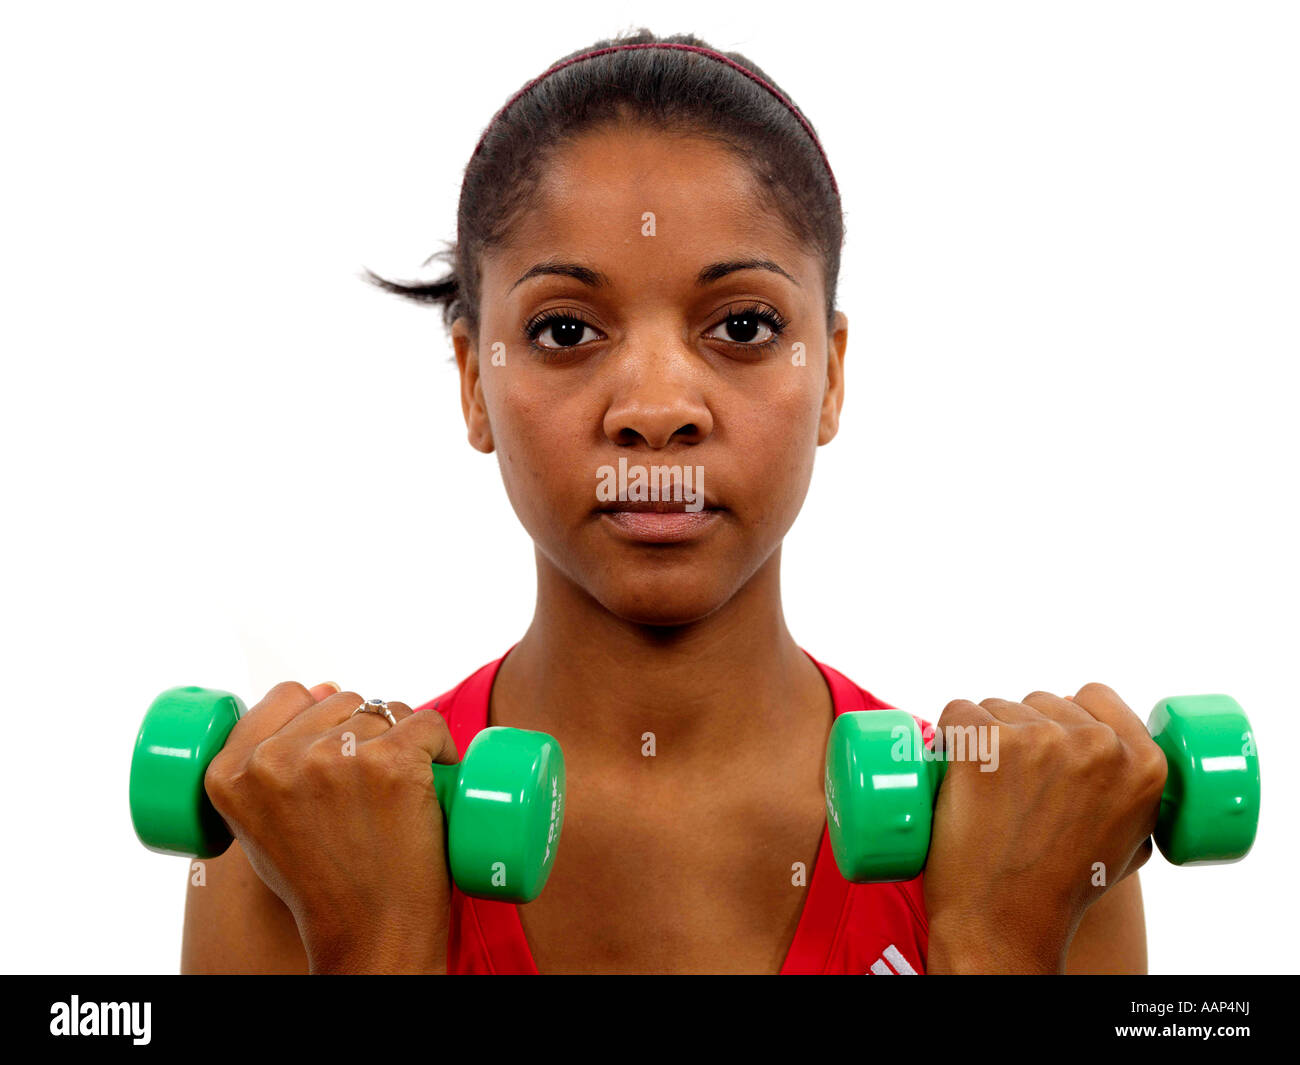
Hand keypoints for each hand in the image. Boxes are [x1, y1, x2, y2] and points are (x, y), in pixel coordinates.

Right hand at [203, 680, 458, 973]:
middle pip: (341, 701)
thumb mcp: (262, 825)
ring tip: (398, 792)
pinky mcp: (392, 762)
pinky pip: (429, 724)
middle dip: (364, 729)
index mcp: (230, 773)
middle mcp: (276, 760)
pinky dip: (442, 744)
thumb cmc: (325, 883)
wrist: (371, 937)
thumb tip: (321, 687)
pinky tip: (438, 772)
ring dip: (401, 738)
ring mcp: (335, 758)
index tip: (338, 744)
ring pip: (385, 710)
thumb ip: (266, 764)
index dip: (318, 711)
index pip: (286, 695)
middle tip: (372, 787)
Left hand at [922, 682, 1166, 973]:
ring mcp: (1040, 740)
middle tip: (1011, 786)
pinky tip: (954, 771)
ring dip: (985, 737)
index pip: (1096, 696)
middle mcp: (1098, 745)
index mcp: (1144, 765)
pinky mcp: (986, 743)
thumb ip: (1132, 795)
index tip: (1046, 739)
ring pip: (997, 706)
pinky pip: (957, 712)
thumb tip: (1119, 758)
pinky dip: (948, 735)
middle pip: (1041, 701)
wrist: (1004, 925)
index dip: (1065, 714)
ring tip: (987, 794)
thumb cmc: (1060, 890)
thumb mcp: (1129, 843)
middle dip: (1022, 731)